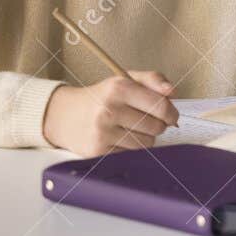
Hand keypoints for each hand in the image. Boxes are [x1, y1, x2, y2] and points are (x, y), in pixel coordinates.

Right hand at [41, 71, 177, 155]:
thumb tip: (172, 91)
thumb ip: (152, 80)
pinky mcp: (97, 151)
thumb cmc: (101, 97)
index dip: (171, 113)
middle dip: (158, 126)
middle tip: (147, 121)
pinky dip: (129, 149)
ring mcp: (102, 132)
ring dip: (144, 139)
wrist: (64, 115)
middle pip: (155, 127)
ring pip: (145, 144)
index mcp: (119, 88)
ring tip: (131, 129)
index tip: (172, 117)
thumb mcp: (125, 80)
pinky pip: (130, 155)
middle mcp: (109, 109)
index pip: (160, 106)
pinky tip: (118, 139)